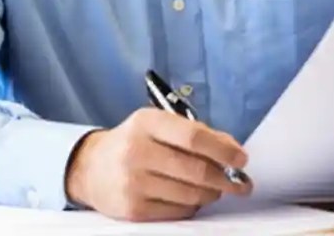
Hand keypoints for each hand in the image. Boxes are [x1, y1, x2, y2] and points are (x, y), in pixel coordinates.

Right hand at [65, 107, 251, 220]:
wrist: (91, 168)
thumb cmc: (135, 143)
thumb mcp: (158, 125)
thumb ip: (195, 134)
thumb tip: (232, 151)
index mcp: (146, 122)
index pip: (193, 137)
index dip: (224, 149)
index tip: (242, 158)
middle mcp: (137, 151)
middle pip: (196, 170)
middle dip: (226, 179)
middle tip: (240, 183)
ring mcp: (133, 182)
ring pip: (191, 195)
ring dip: (211, 194)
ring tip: (214, 189)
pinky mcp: (133, 209)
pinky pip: (178, 212)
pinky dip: (192, 206)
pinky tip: (190, 198)